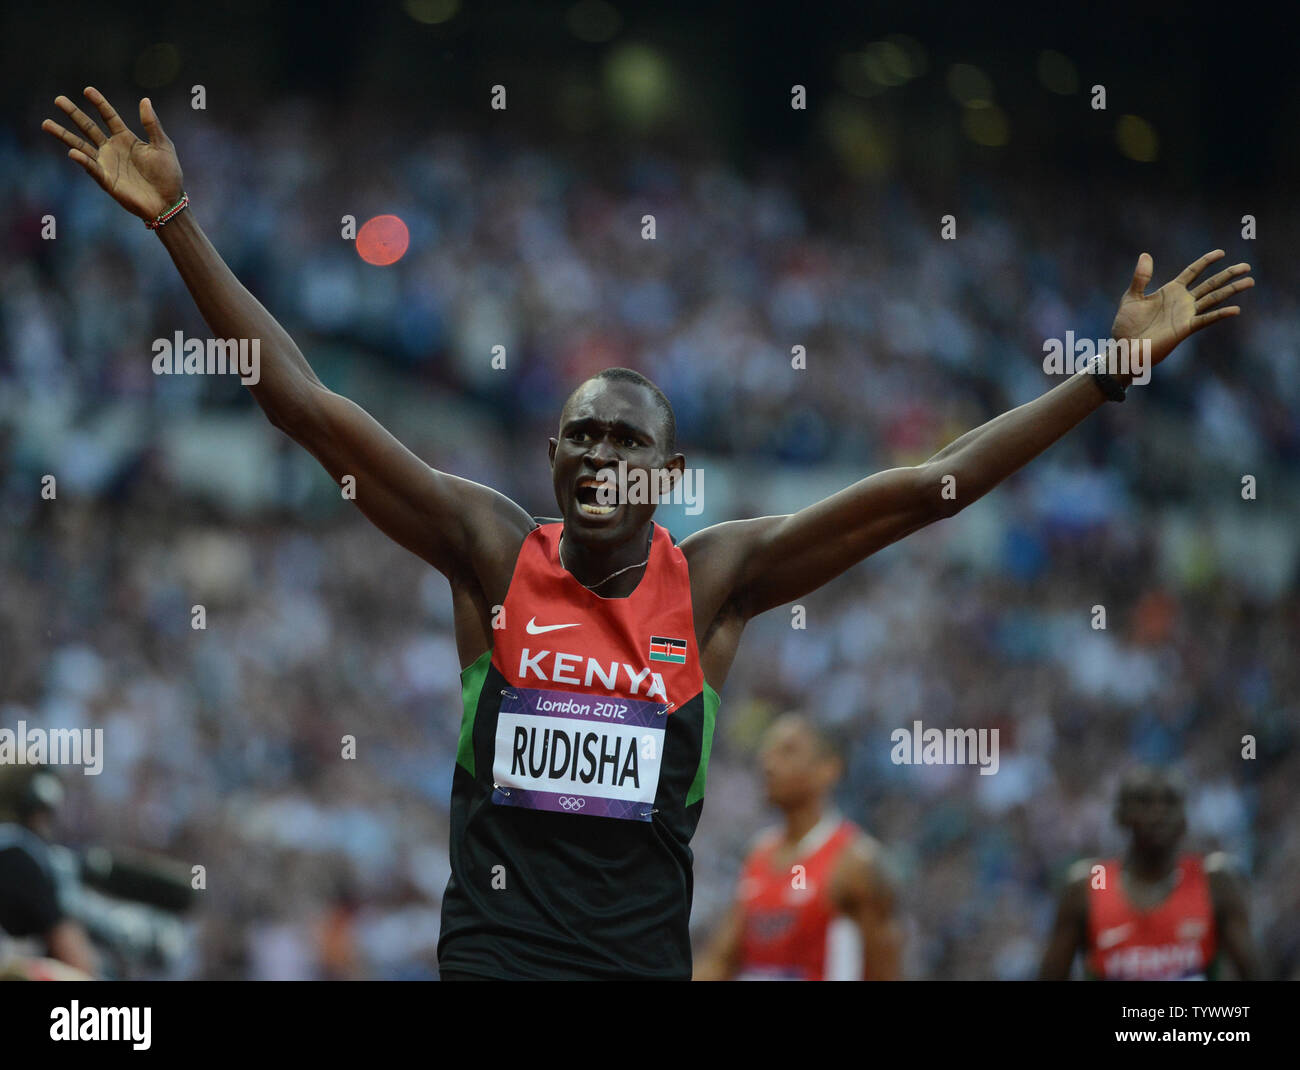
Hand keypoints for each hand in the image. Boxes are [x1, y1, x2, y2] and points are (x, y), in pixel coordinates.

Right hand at [41, 87, 183, 223]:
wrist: (168, 202)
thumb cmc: (168, 175)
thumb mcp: (162, 146)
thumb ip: (152, 124)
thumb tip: (145, 100)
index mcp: (126, 139)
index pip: (109, 117)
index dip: (99, 103)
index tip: (87, 90)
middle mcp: (113, 149)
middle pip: (89, 127)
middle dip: (73, 113)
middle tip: (58, 100)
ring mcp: (107, 164)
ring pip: (81, 146)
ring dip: (64, 135)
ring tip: (46, 123)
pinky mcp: (106, 180)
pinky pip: (92, 168)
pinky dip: (82, 160)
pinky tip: (73, 152)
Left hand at [1110, 249, 1252, 366]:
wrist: (1124, 348)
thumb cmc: (1126, 325)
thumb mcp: (1132, 296)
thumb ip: (1141, 277)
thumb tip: (1145, 254)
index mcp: (1171, 291)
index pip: (1193, 272)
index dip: (1206, 261)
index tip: (1221, 252)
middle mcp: (1183, 301)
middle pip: (1210, 283)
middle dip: (1228, 274)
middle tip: (1247, 266)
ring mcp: (1186, 314)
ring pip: (1213, 298)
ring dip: (1232, 290)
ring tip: (1250, 281)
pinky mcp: (1185, 328)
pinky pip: (1206, 319)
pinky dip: (1220, 314)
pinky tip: (1235, 309)